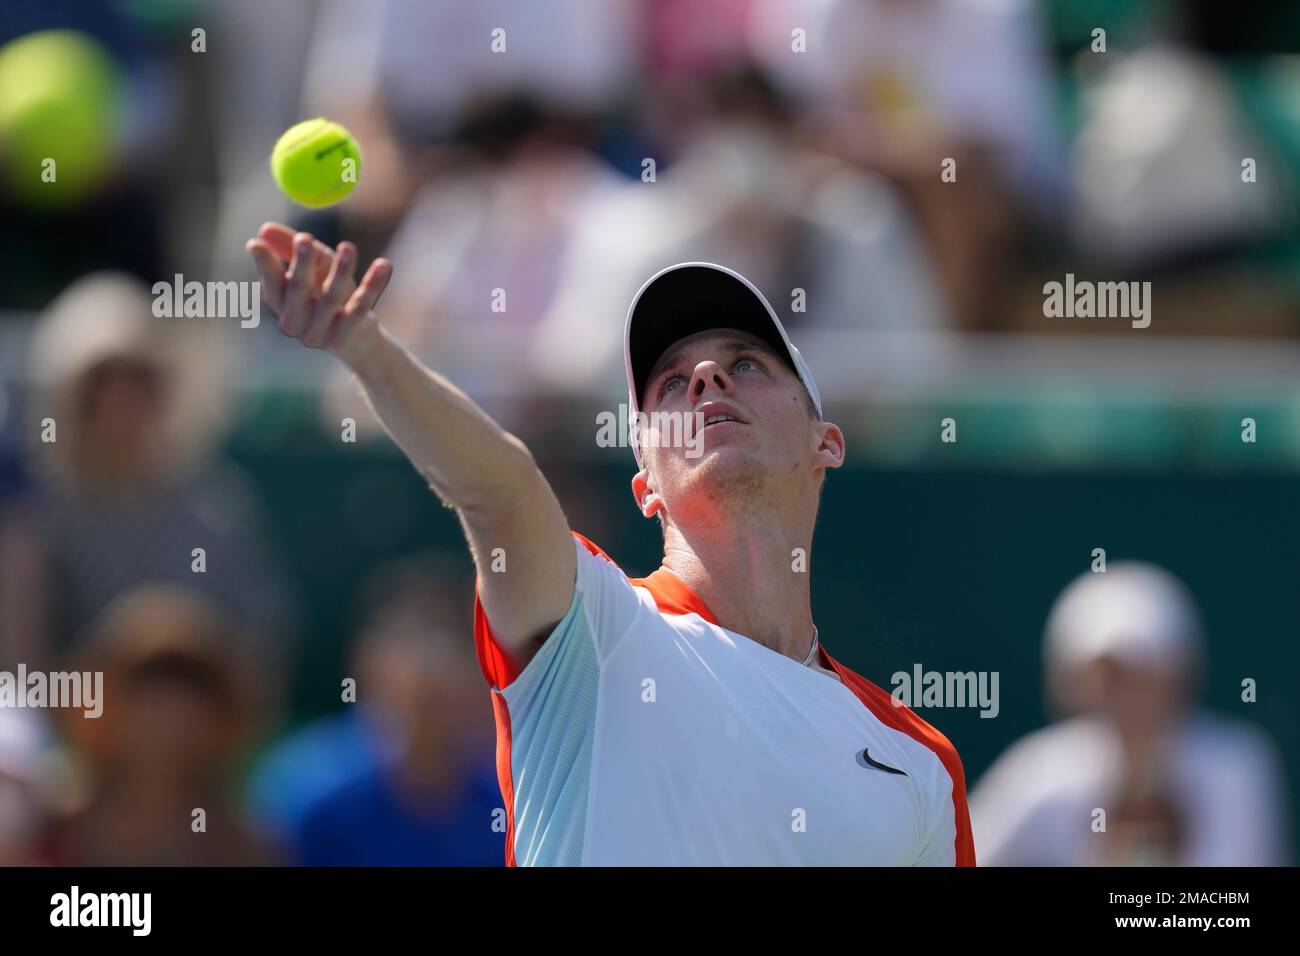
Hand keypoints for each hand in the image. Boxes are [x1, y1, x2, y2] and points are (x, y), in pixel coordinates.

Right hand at [246, 222, 392, 369]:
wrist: (359, 339)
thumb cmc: (332, 296)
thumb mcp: (315, 268)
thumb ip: (293, 248)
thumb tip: (264, 229)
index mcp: (281, 304)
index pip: (270, 282)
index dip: (264, 263)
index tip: (256, 243)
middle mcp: (293, 322)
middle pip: (297, 288)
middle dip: (301, 262)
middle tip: (305, 237)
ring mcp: (317, 334)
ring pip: (331, 296)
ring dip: (340, 269)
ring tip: (348, 247)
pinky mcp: (344, 338)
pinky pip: (359, 308)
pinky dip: (372, 284)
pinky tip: (384, 265)